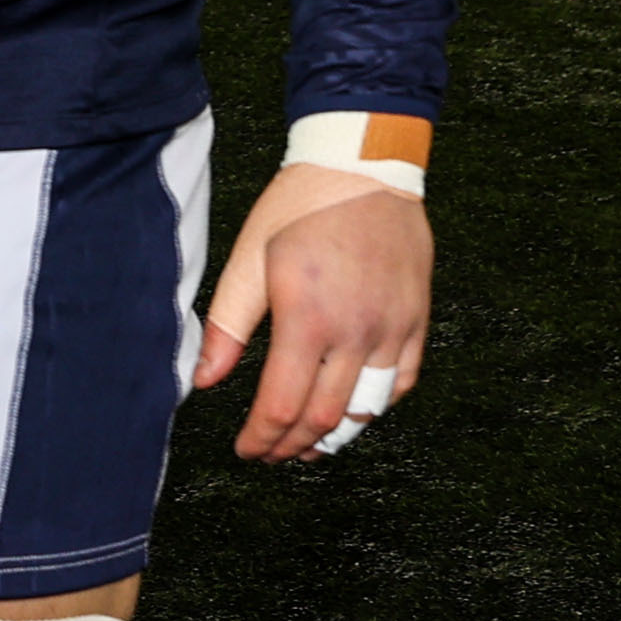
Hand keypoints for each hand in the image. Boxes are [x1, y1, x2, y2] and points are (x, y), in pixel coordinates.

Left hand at [192, 165, 431, 461]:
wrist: (363, 166)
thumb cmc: (299, 206)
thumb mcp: (248, 259)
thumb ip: (226, 326)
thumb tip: (203, 380)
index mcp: (306, 318)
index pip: (282, 406)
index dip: (261, 439)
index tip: (246, 450)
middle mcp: (355, 332)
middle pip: (325, 419)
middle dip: (292, 447)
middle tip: (271, 454)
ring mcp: (392, 329)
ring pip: (366, 410)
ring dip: (334, 437)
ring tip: (307, 446)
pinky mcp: (416, 321)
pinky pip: (400, 384)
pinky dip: (374, 408)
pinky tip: (350, 410)